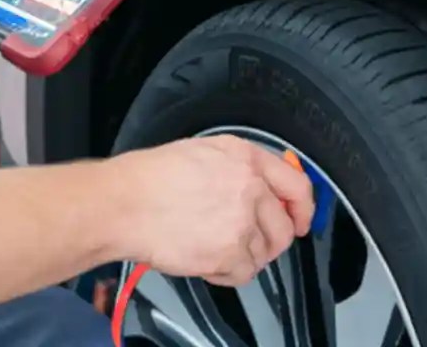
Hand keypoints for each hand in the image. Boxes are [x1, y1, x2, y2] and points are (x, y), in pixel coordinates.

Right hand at [107, 136, 314, 286]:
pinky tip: (205, 262)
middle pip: (283, 227)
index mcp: (245, 158)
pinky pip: (244, 274)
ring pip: (263, 253)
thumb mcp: (201, 153)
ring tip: (212, 248)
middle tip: (247, 245)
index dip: (302, 208)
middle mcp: (250, 188)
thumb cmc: (149, 179)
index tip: (300, 221)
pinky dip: (227, 274)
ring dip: (242, 257)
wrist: (124, 204)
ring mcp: (242, 222)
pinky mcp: (229, 253)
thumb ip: (238, 168)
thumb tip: (262, 188)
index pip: (296, 185)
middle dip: (269, 241)